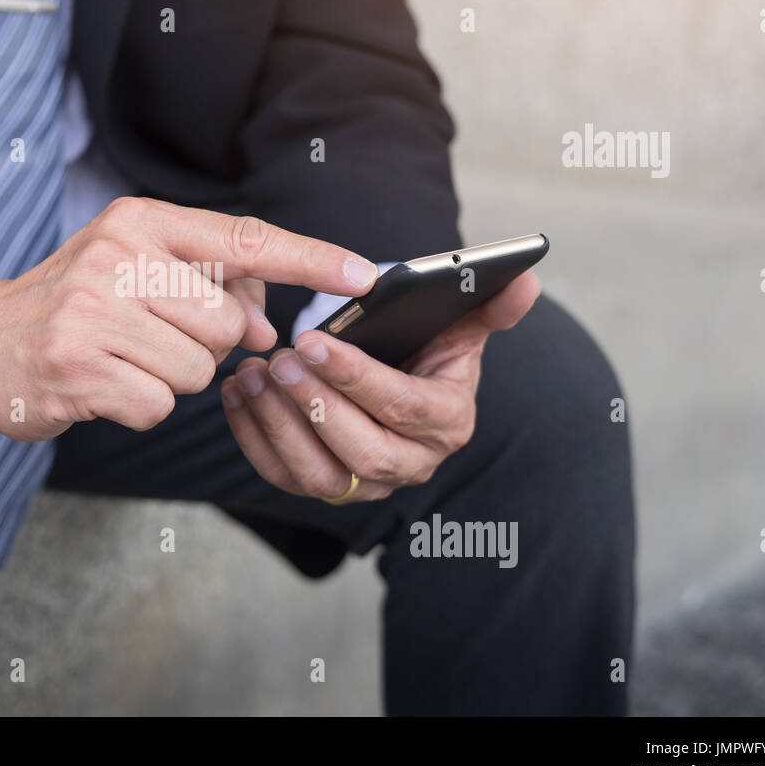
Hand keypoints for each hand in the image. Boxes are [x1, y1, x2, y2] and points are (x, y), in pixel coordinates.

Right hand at [0, 197, 379, 439]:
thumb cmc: (67, 304)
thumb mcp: (133, 271)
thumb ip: (207, 289)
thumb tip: (270, 332)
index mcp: (139, 222)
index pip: (244, 238)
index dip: (310, 258)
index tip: (363, 274)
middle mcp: (118, 257)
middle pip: (228, 325)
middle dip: (205, 347)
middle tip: (150, 338)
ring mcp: (95, 314)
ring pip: (199, 371)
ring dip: (170, 378)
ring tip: (119, 359)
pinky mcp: (79, 370)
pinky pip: (160, 405)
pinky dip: (139, 406)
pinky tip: (101, 386)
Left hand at [220, 272, 540, 501]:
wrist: (398, 384)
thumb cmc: (424, 349)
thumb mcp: (458, 325)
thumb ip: (489, 303)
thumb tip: (527, 277)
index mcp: (447, 422)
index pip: (401, 406)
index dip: (355, 375)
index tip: (311, 339)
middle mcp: (411, 463)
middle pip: (361, 450)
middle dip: (315, 405)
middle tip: (278, 360)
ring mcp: (366, 484)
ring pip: (317, 473)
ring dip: (277, 424)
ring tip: (251, 374)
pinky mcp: (324, 488)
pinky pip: (283, 475)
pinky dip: (253, 438)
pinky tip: (237, 393)